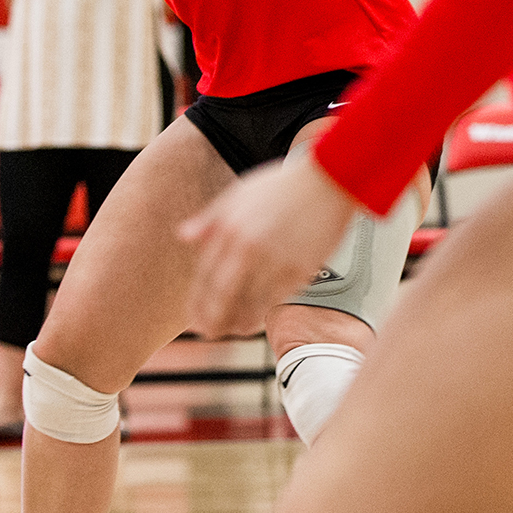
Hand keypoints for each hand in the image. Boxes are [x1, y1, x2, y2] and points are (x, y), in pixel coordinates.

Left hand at [179, 153, 359, 338]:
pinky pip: (276, 298)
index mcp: (230, 228)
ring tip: (233, 331)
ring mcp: (275, 260)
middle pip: (222, 295)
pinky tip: (259, 318)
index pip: (205, 275)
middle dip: (213, 319)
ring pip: (250, 303)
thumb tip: (183, 237)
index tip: (194, 317)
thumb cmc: (282, 186)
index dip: (198, 302)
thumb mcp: (238, 194)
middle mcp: (249, 246)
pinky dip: (264, 312)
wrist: (328, 180)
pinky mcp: (300, 269)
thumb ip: (210, 219)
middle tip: (208, 333)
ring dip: (238, 322)